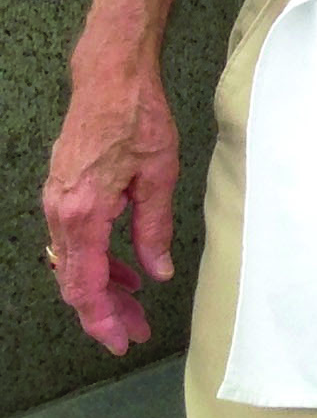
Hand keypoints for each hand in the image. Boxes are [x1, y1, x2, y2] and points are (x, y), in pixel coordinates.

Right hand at [42, 66, 181, 354]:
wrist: (110, 78)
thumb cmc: (137, 118)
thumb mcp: (159, 175)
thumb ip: (155, 229)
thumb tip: (158, 272)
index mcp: (83, 213)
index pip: (86, 285)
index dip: (103, 319)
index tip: (122, 339)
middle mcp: (60, 212)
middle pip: (75, 281)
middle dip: (105, 311)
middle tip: (135, 331)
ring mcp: (56, 202)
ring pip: (73, 263)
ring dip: (102, 287)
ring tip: (135, 305)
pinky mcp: (62, 192)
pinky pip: (74, 241)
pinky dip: (96, 260)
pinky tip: (124, 268)